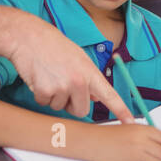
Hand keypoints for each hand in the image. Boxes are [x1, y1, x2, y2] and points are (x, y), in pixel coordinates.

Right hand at [8, 16, 133, 122]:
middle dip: (71, 103)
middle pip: (80, 110)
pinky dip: (40, 94)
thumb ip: (88, 78)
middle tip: (61, 83)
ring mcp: (62, 86)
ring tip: (49, 75)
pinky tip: (39, 77)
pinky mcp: (45, 91)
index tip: (131, 123)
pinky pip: (45, 103)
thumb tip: (95, 96)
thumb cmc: (52, 45)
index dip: (121, 111)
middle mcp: (79, 81)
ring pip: (60, 107)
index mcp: (90, 72)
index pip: (109, 95)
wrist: (28, 36)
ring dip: (53, 96)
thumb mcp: (78, 57)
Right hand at [88, 124, 160, 160]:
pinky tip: (139, 159)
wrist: (94, 142)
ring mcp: (139, 153)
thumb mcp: (130, 128)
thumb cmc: (109, 134)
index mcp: (143, 129)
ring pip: (159, 160)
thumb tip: (159, 142)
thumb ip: (145, 134)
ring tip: (155, 159)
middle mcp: (143, 141)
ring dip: (159, 160)